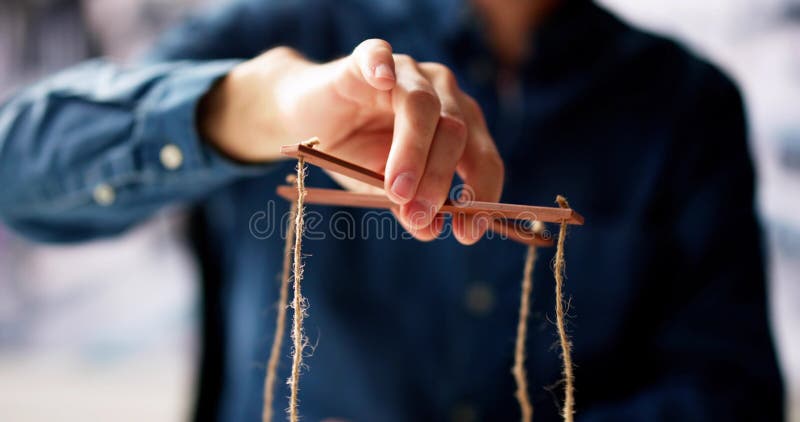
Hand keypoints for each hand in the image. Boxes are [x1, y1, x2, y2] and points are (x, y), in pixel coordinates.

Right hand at [199, 39, 503, 243]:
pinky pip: (379, 55)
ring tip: (398, 190)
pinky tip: (381, 80)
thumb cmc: (357, 151)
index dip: (481, 196)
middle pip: (455, 132)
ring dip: (414, 151)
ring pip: (424, 105)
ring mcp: (407, 72)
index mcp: (459, 126)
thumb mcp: (386, 188)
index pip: (483, 159)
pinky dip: (382, 66)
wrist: (309, 119)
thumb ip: (411, 206)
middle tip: (420, 215)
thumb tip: (430, 230)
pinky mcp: (368, 58)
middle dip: (439, 178)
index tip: (467, 233)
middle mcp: (442, 94)